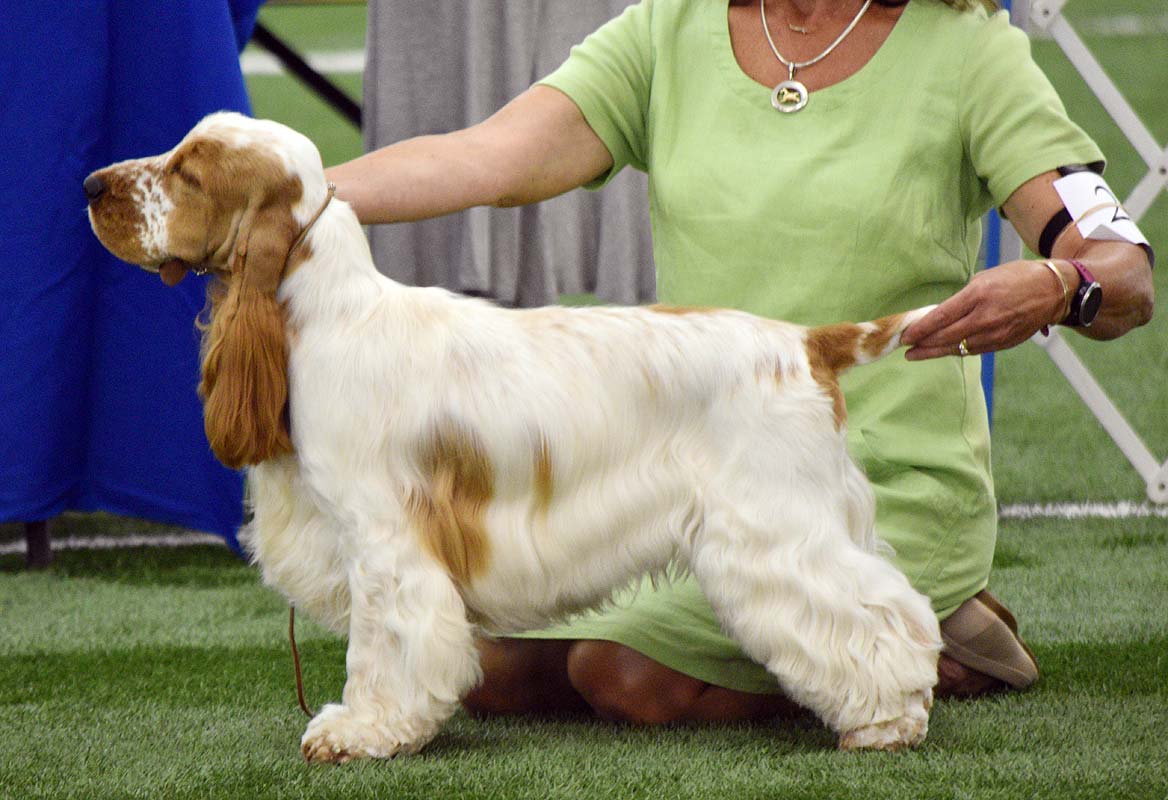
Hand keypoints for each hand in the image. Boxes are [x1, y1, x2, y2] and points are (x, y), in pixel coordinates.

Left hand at [901, 260, 1067, 360]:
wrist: (1055, 290)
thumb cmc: (1017, 277)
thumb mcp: (985, 277)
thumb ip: (962, 298)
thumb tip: (941, 314)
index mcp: (979, 295)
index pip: (941, 316)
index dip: (921, 329)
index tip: (906, 335)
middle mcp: (986, 317)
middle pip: (946, 336)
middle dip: (923, 343)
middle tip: (905, 347)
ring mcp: (996, 333)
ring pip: (958, 348)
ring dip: (935, 352)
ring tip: (916, 355)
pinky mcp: (1004, 344)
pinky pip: (974, 350)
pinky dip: (956, 351)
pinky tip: (942, 351)